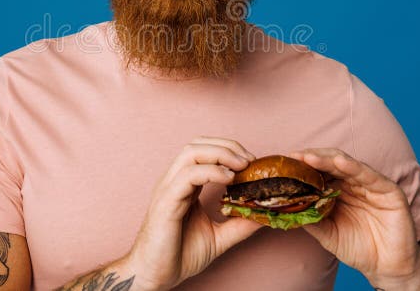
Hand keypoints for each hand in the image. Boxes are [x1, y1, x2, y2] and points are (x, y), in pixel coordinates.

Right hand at [125, 137, 262, 289]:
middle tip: (250, 160)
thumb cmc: (179, 254)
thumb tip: (264, 214)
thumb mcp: (218, 236)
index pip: (204, 151)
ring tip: (241, 165)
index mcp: (184, 184)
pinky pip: (187, 176)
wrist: (156, 275)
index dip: (229, 150)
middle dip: (227, 146)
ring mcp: (168, 189)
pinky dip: (210, 171)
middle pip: (198, 144)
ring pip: (191, 152)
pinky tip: (228, 179)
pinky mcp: (166, 202)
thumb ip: (239, 223)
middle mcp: (174, 181)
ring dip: (220, 153)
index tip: (252, 162)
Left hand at [288, 148, 419, 288]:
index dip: (303, 167)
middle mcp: (355, 184)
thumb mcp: (328, 233)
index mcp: (340, 191)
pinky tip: (339, 162)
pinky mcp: (389, 190)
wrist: (386, 268)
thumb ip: (311, 219)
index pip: (320, 172)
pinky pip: (370, 176)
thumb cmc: (359, 249)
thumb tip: (286, 208)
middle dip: (312, 159)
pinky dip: (354, 167)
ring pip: (348, 165)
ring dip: (328, 160)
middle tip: (294, 157)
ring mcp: (372, 185)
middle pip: (331, 163)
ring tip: (309, 158)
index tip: (285, 164)